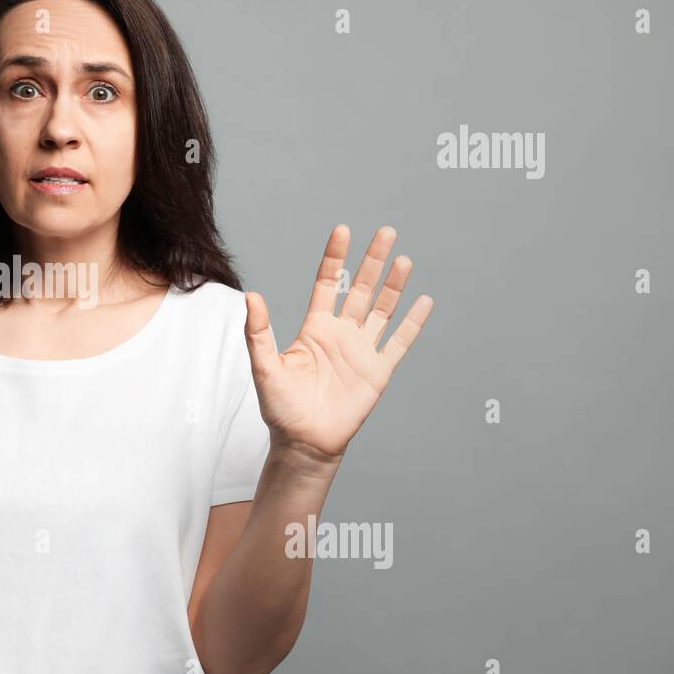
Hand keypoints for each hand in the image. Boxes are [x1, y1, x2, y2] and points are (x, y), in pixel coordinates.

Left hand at [243, 224, 432, 462]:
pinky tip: (424, 301)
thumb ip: (258, 332)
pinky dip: (412, 323)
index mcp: (315, 328)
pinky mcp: (379, 371)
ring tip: (403, 258)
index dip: (335, 258)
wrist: (304, 442)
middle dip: (373, 260)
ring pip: (383, 310)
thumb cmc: (281, 407)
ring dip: (394, 285)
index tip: (342, 231)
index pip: (329, 284)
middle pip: (362, 289)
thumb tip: (250, 297)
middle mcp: (342, 334)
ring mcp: (362, 351)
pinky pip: (399, 342)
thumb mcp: (265, 366)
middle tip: (386, 231)